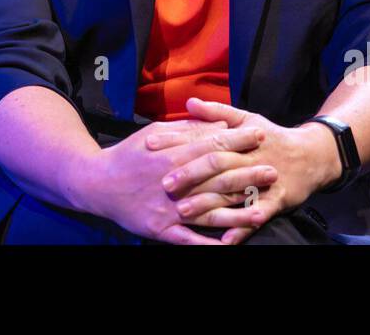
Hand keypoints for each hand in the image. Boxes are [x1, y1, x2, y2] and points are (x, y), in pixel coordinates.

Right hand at [77, 120, 275, 244]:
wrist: (97, 183)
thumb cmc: (128, 154)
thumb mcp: (155, 133)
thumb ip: (186, 129)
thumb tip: (216, 123)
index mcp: (174, 155)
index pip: (213, 146)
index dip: (239, 140)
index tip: (260, 135)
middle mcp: (175, 182)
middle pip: (217, 178)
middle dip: (247, 175)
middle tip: (272, 171)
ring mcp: (170, 208)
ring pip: (209, 212)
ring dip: (237, 213)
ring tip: (262, 211)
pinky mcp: (162, 229)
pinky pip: (190, 240)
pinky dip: (210, 245)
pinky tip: (231, 247)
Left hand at [145, 97, 337, 243]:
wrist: (311, 155)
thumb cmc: (272, 136)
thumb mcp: (247, 118)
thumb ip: (216, 111)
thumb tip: (189, 101)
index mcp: (237, 138)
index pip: (202, 137)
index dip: (177, 141)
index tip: (150, 145)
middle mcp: (247, 159)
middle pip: (215, 166)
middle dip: (189, 174)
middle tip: (164, 184)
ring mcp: (261, 181)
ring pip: (231, 193)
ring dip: (208, 204)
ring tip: (184, 213)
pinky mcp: (276, 201)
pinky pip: (256, 216)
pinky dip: (240, 229)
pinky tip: (223, 241)